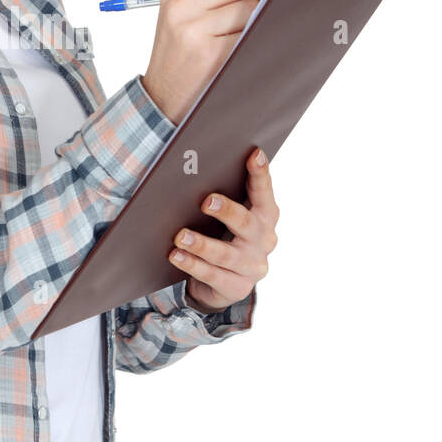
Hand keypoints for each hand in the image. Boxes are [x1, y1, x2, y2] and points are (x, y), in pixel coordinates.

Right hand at [141, 0, 277, 126]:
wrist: (160, 100)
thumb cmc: (178, 57)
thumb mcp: (179, 16)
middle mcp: (181, 7)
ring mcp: (194, 30)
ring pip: (250, 6)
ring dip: (266, 13)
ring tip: (267, 22)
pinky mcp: (211, 54)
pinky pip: (249, 33)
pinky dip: (261, 34)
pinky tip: (260, 40)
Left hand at [167, 147, 278, 311]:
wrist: (223, 282)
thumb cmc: (224, 235)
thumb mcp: (228, 216)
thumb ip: (223, 195)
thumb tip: (196, 169)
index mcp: (265, 216)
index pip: (264, 193)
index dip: (261, 174)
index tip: (254, 153)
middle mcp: (264, 241)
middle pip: (247, 224)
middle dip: (227, 211)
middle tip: (206, 201)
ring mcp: (252, 266)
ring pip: (226, 254)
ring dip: (202, 244)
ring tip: (180, 235)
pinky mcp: (236, 287)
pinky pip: (212, 275)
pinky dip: (192, 265)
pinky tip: (176, 255)